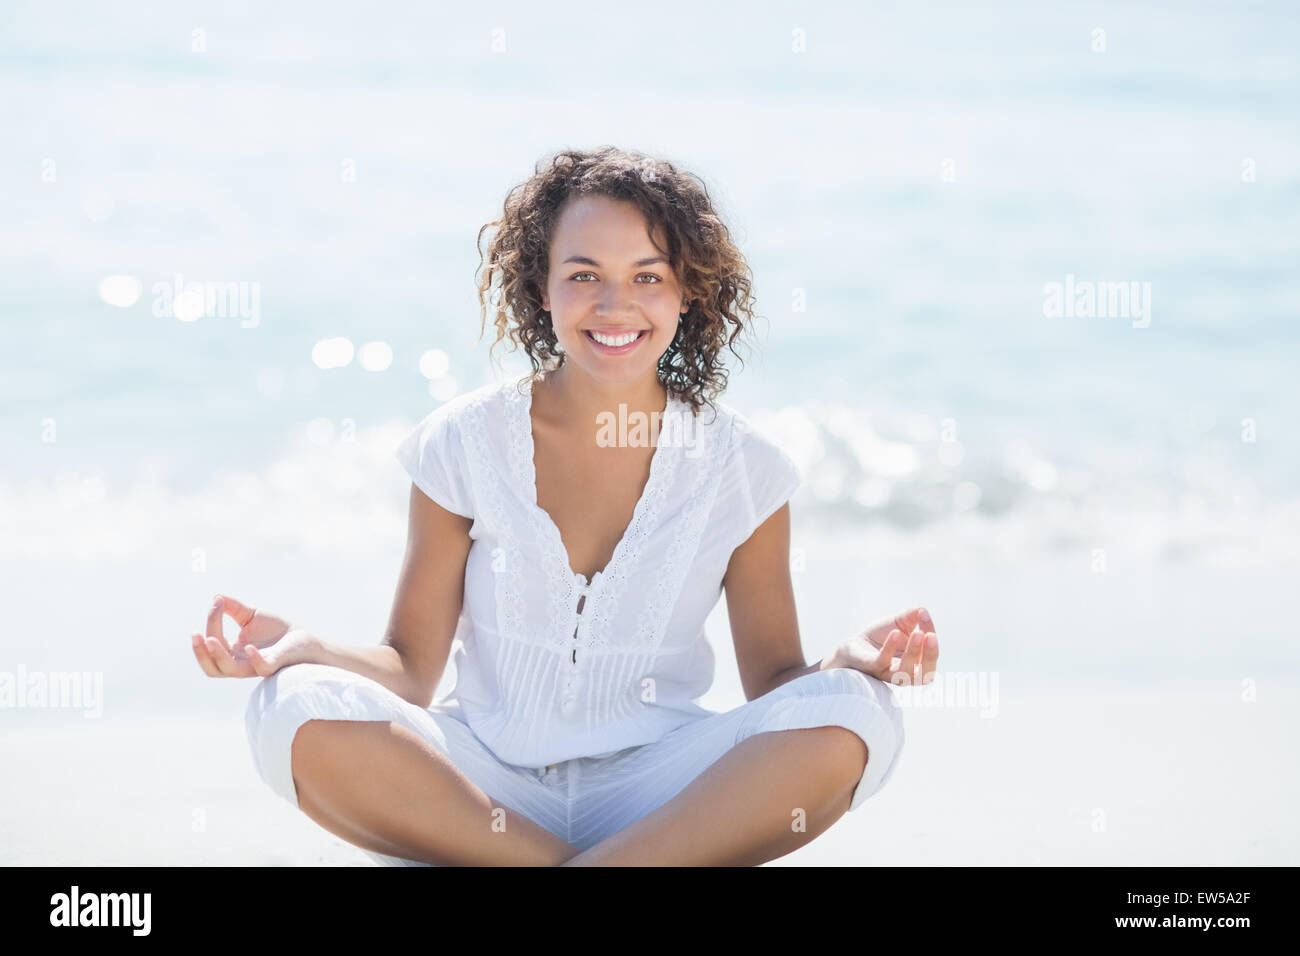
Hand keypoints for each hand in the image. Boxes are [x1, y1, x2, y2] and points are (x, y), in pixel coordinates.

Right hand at [190, 594, 319, 677]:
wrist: (303, 637)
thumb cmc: (276, 630)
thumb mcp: (251, 616)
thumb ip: (233, 608)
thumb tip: (216, 597)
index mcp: (232, 653)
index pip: (213, 643)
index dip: (211, 624)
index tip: (217, 603)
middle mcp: (240, 664)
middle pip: (212, 667)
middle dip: (200, 652)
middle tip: (196, 634)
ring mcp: (256, 666)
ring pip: (229, 670)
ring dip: (218, 656)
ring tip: (212, 639)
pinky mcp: (274, 664)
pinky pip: (261, 667)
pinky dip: (254, 658)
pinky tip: (248, 645)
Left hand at [828, 606, 938, 686]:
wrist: (855, 645)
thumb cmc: (881, 637)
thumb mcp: (899, 624)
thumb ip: (911, 617)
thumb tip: (922, 610)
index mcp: (917, 663)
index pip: (930, 652)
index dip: (929, 632)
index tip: (923, 614)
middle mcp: (906, 672)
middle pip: (925, 673)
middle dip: (931, 655)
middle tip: (931, 636)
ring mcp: (888, 672)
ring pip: (906, 672)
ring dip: (914, 652)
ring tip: (918, 633)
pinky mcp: (872, 668)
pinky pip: (882, 661)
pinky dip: (890, 648)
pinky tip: (894, 633)